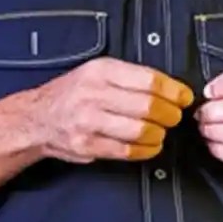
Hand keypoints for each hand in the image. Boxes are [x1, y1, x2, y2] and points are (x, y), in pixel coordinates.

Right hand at [27, 57, 193, 163]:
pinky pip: (126, 150)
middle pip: (148, 106)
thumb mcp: (98, 70)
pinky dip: (145, 150)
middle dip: (170, 114)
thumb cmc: (74, 93)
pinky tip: (150, 145)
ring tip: (161, 131)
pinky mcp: (87, 145)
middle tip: (175, 116)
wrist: (37, 118)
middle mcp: (94, 94)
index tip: (185, 97)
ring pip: (140, 130)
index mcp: (102, 71)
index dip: (174, 90)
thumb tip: (170, 88)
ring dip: (159, 134)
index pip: (149, 80)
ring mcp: (89, 121)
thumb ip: (130, 76)